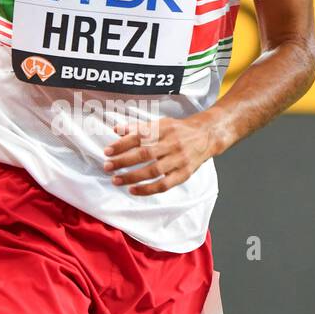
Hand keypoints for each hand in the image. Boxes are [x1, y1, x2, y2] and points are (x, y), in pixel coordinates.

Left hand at [103, 113, 217, 194]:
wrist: (207, 136)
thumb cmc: (179, 130)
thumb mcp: (161, 123)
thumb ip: (139, 127)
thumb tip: (116, 130)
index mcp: (164, 129)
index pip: (140, 136)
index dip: (122, 144)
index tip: (107, 151)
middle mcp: (172, 143)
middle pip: (145, 154)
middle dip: (123, 161)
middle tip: (107, 166)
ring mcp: (179, 159)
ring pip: (153, 170)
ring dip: (132, 177)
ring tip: (116, 180)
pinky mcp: (184, 174)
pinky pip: (164, 184)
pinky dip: (147, 189)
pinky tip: (133, 190)